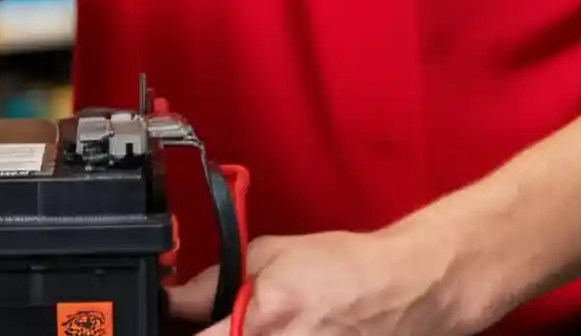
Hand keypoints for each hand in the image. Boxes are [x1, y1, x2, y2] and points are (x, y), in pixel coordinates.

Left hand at [167, 227, 480, 335]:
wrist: (406, 288)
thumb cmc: (341, 266)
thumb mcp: (269, 254)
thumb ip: (214, 281)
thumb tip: (174, 300)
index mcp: (261, 321)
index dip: (182, 329)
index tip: (176, 322)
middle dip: (214, 334)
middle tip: (213, 324)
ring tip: (253, 326)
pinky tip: (288, 330)